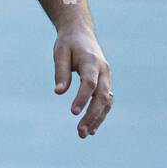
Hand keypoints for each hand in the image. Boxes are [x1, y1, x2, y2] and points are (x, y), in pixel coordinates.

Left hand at [53, 23, 113, 137]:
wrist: (81, 33)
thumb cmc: (68, 43)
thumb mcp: (59, 53)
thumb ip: (61, 72)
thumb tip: (59, 92)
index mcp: (91, 61)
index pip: (90, 83)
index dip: (83, 98)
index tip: (73, 113)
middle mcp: (104, 71)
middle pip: (102, 96)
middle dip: (92, 115)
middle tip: (80, 131)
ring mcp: (107, 77)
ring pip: (107, 102)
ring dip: (97, 119)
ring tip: (84, 134)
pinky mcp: (105, 83)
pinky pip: (106, 101)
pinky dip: (100, 114)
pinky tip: (91, 128)